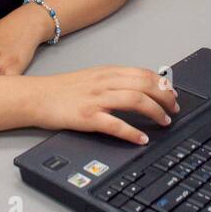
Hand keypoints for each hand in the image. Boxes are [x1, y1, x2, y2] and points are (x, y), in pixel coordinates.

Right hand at [31, 67, 180, 144]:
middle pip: (145, 85)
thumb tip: (138, 87)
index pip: (143, 74)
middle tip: (174, 109)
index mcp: (107, 72)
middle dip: (165, 98)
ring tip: (164, 122)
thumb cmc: (62, 90)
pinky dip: (132, 132)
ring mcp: (96, 99)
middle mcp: (105, 82)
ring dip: (155, 112)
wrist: (36, 96)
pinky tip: (141, 139)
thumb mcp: (92, 77)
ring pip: (135, 100)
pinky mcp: (87, 117)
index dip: (162, 84)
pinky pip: (115, 124)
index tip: (172, 94)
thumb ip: (113, 80)